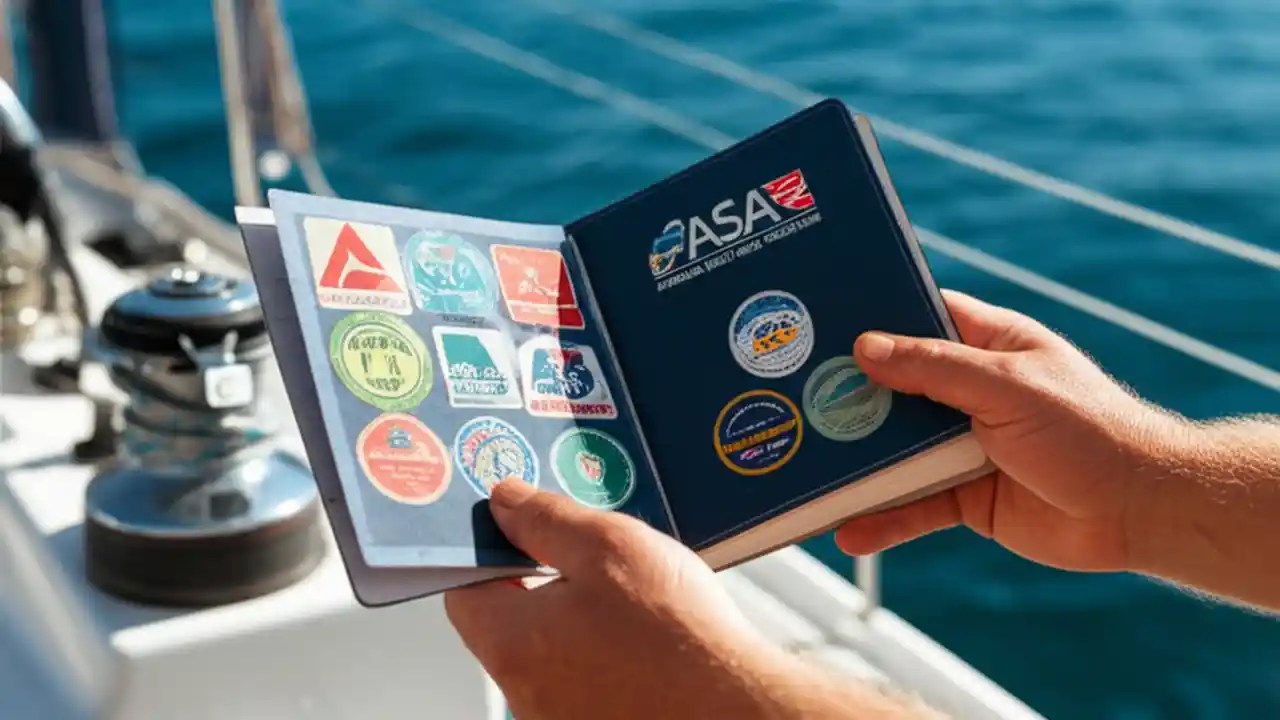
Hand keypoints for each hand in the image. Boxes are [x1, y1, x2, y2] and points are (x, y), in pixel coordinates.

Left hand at [446, 480, 938, 718]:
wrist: (739, 707)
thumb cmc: (679, 637)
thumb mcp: (610, 545)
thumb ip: (546, 519)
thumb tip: (505, 504)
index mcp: (511, 641)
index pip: (463, 589)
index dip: (487, 551)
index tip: (514, 529)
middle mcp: (524, 691)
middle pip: (508, 622)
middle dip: (541, 582)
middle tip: (587, 555)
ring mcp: (559, 717)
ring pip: (551, 651)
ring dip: (578, 619)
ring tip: (631, 597)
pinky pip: (585, 679)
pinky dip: (606, 653)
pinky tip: (646, 636)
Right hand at [836, 290, 1175, 571]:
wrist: (1139, 511)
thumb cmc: (1087, 429)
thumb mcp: (1006, 387)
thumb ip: (934, 368)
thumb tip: (865, 348)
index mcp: (988, 345)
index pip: (921, 317)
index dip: (875, 316)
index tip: (821, 318)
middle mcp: (970, 390)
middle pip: (894, 386)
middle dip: (847, 393)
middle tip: (790, 391)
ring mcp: (963, 444)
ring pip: (894, 449)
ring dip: (855, 461)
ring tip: (803, 463)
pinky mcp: (965, 496)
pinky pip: (912, 505)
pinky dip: (882, 518)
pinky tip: (848, 530)